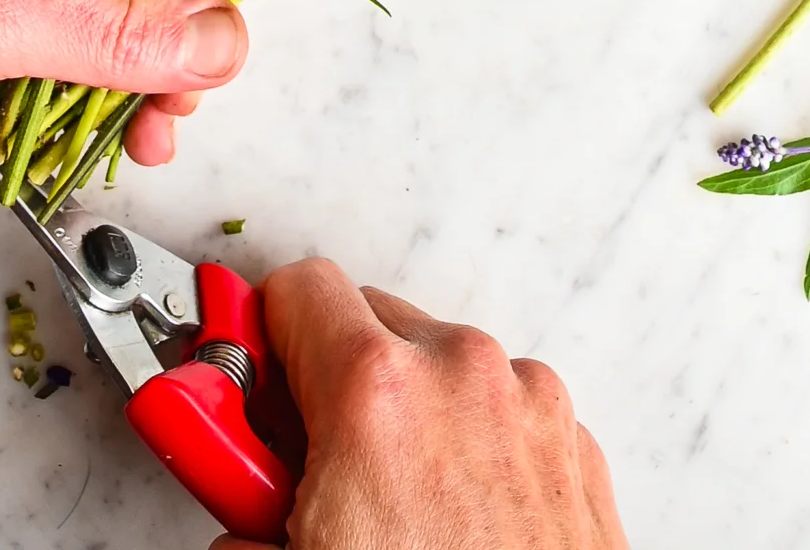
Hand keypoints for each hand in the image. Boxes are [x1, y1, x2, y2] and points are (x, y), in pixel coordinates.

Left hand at [0, 0, 250, 314]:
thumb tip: (228, 40)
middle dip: (161, 54)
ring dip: (113, 81)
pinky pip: (30, 41)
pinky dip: (55, 87)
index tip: (214, 66)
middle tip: (165, 125)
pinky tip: (67, 133)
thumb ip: (121, 31)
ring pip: (83, 14)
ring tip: (127, 144)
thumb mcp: (4, 9)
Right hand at [215, 259, 627, 549]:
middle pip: (367, 321)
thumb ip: (240, 519)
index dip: (259, 339)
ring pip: (439, 365)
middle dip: (327, 382)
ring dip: (404, 414)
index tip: (243, 383)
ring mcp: (529, 406)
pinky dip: (469, 445)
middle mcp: (461, 374)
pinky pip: (501, 410)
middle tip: (302, 466)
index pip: (295, 289)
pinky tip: (448, 520)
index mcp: (378, 389)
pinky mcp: (574, 448)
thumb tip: (235, 518)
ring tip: (387, 511)